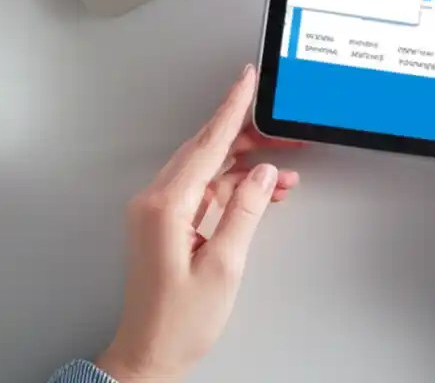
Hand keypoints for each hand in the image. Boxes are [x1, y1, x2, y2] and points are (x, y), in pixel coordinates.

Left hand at [96, 66, 301, 381]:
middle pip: (206, 150)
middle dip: (247, 136)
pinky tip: (261, 193)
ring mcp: (158, 212)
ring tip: (284, 168)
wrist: (149, 353)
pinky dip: (232, 188)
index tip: (247, 81)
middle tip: (281, 128)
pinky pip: (202, 191)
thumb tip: (261, 173)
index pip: (206, 145)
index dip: (231, 109)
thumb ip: (245, 212)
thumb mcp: (224, 266)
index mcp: (165, 206)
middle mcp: (155, 202)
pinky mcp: (165, 224)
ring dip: (244, 166)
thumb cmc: (178, 321)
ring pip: (207, 170)